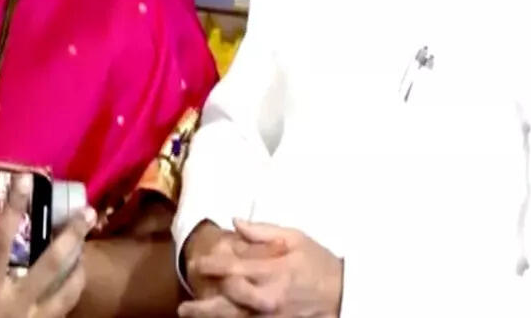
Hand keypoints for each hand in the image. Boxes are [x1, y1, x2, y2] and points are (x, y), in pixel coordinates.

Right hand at [0, 177, 94, 317]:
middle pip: (52, 262)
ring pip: (69, 289)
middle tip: (87, 214)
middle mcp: (17, 300)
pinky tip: (71, 288)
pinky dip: (70, 297)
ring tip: (85, 254)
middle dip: (72, 236)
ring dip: (79, 268)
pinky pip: (64, 313)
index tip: (27, 181)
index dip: (16, 208)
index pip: (2, 239)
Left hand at [179, 221, 340, 317]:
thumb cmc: (319, 263)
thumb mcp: (296, 238)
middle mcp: (269, 297)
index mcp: (272, 271)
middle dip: (205, 302)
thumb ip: (263, 231)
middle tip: (186, 302)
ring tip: (188, 314)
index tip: (198, 264)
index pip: (232, 269)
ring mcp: (272, 315)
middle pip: (228, 301)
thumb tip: (234, 221)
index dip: (211, 266)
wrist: (344, 293)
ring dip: (210, 317)